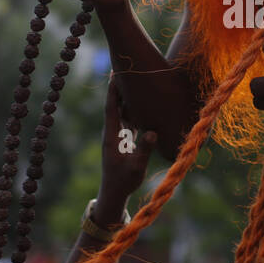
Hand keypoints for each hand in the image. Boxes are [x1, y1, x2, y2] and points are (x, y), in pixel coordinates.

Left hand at [98, 77, 156, 203]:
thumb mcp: (136, 167)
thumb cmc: (124, 182)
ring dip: (126, 96)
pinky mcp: (123, 141)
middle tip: (123, 68)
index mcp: (111, 136)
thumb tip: (152, 132)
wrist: (114, 194)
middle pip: (115, 105)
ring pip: (121, 111)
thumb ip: (143, 149)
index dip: (113, 92)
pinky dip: (131, 109)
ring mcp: (117, 136)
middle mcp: (112, 133)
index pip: (111, 109)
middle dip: (119, 88)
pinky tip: (138, 101)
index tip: (116, 74)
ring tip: (132, 80)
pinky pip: (127, 120)